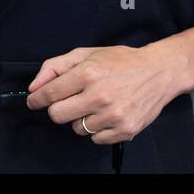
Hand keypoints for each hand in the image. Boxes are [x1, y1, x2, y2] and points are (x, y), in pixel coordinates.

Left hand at [26, 45, 178, 144]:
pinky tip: (109, 113)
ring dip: (82, 118)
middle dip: (60, 107)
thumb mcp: (87, 54)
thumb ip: (56, 67)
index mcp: (88, 73)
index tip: (35, 101)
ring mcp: (113, 115)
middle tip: (72, 99)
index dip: (37, 99)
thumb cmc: (121, 61)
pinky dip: (98, 129)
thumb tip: (34, 88)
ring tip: (97, 104)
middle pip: (58, 115)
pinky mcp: (125, 129)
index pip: (49, 94)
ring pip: (77, 129)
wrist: (159, 71)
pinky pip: (96, 139)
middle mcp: (100, 95)